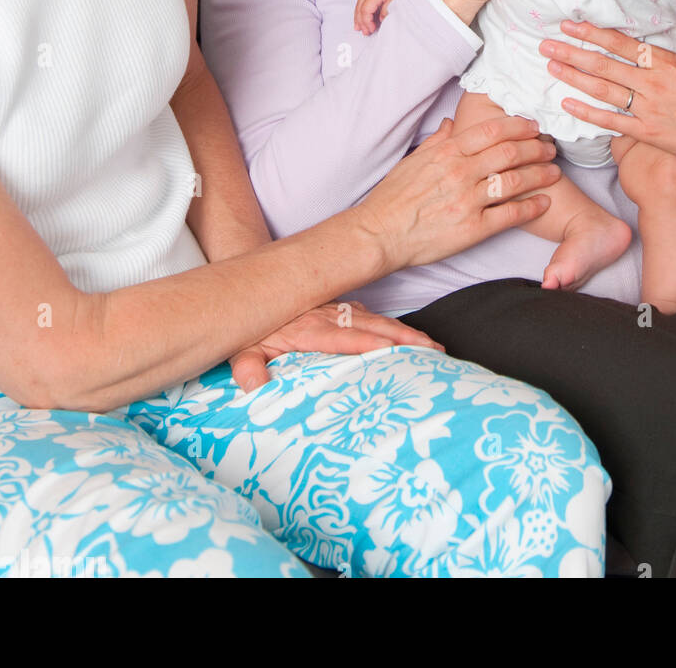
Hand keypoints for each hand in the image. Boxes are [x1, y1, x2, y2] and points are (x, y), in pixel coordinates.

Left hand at [229, 301, 441, 394]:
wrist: (251, 288)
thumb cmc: (250, 325)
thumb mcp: (242, 347)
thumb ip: (248, 366)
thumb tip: (254, 386)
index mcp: (309, 329)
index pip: (344, 338)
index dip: (368, 344)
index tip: (393, 350)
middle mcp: (329, 316)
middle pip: (373, 326)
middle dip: (405, 337)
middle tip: (434, 350)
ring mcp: (338, 310)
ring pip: (378, 319)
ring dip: (406, 332)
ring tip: (433, 346)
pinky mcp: (340, 308)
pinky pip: (371, 316)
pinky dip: (393, 326)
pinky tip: (408, 336)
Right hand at [352, 112, 559, 273]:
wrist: (379, 234)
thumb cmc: (392, 198)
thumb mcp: (412, 160)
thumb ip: (437, 141)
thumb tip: (451, 123)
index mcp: (447, 152)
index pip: (493, 131)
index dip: (519, 126)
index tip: (534, 127)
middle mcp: (460, 172)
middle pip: (510, 152)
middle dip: (536, 148)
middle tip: (550, 148)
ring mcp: (467, 200)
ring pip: (515, 180)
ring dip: (540, 174)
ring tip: (554, 172)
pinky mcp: (472, 229)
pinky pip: (511, 215)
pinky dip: (532, 206)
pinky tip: (545, 202)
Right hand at [355, 0, 411, 33]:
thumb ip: (387, 9)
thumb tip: (381, 19)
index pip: (365, 12)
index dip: (367, 22)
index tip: (371, 29)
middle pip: (359, 10)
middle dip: (360, 22)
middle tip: (363, 32)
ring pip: (358, 5)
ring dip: (358, 17)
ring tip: (358, 26)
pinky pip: (361, 0)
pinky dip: (360, 9)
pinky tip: (361, 13)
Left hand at [539, 15, 675, 165]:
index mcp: (667, 62)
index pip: (621, 43)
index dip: (592, 32)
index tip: (570, 24)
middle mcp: (654, 83)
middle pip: (604, 64)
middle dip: (572, 52)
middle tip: (546, 44)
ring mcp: (649, 108)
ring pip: (603, 90)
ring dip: (573, 77)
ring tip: (551, 66)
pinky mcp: (648, 133)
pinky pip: (611, 121)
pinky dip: (587, 112)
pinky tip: (567, 103)